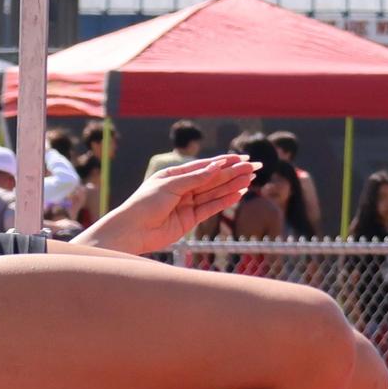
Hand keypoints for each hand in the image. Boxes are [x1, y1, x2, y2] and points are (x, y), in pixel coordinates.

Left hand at [90, 154, 257, 254]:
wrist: (132, 231)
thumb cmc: (144, 204)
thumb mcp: (170, 186)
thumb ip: (194, 179)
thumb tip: (216, 167)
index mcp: (174, 175)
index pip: (204, 166)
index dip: (223, 162)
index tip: (242, 157)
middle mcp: (182, 189)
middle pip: (212, 179)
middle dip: (233, 173)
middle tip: (255, 167)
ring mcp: (186, 204)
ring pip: (214, 193)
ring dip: (233, 185)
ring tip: (251, 178)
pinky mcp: (189, 220)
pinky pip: (210, 208)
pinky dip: (225, 201)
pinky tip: (239, 194)